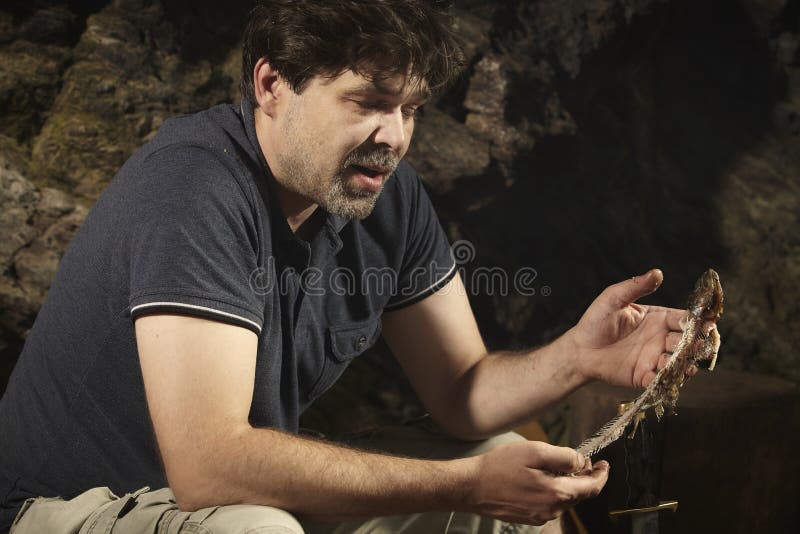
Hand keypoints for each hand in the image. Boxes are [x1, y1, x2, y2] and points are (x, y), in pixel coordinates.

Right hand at [465, 441, 608, 524]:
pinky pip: (550, 503)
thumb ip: (563, 456)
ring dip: (567, 483)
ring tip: (557, 466)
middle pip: (579, 494)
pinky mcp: (529, 517)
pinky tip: (541, 477)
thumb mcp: (534, 451)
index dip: (601, 474)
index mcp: (557, 493)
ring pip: (564, 498)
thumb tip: (580, 462)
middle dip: (584, 477)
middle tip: (581, 460)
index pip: (592, 487)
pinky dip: (553, 490)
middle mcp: (552, 509)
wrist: (471, 487)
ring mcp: (540, 515)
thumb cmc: (499, 467)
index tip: (604, 464)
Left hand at [570, 269, 689, 387]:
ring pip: (677, 362)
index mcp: (658, 319)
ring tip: (687, 365)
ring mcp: (654, 358)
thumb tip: (657, 272)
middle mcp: (660, 339)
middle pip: (686, 342)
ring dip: (684, 364)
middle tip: (700, 346)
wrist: (580, 348)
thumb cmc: (596, 321)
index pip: (684, 319)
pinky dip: (665, 380)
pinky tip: (666, 377)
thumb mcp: (614, 298)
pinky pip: (659, 380)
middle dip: (696, 345)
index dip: (698, 321)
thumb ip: (636, 286)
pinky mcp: (644, 376)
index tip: (710, 322)